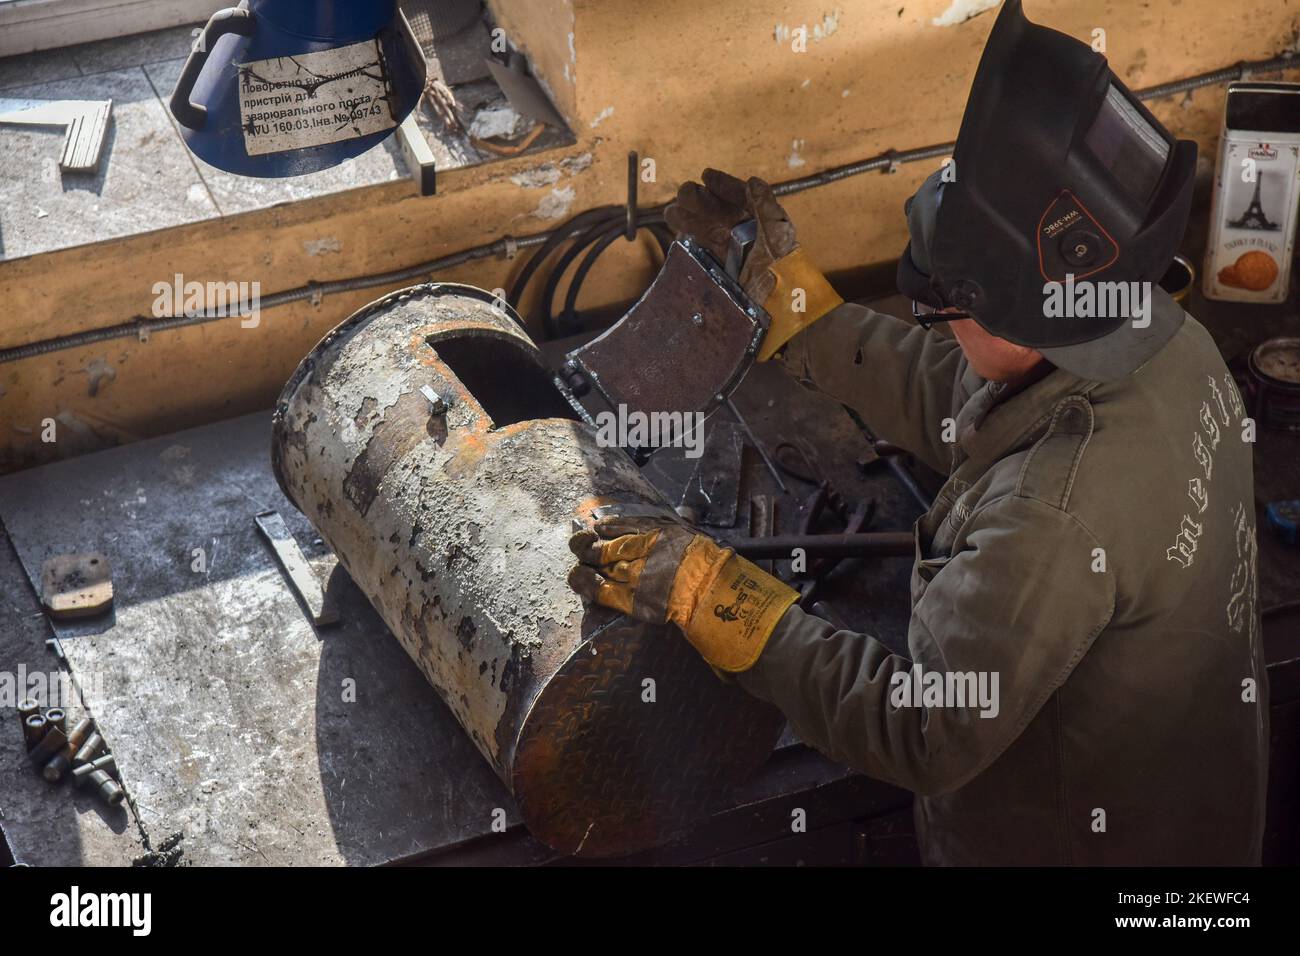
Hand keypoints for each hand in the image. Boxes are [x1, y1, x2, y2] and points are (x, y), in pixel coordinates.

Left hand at [568, 505, 798, 671]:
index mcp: (657, 531)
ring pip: (599, 565)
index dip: (606, 527)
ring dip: (584, 563)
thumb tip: (688, 511)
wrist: (714, 591)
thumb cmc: (711, 563)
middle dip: (587, 544)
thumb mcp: (696, 535)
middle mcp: (641, 548)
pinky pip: (602, 590)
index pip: (622, 525)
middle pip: (605, 544)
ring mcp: (634, 574)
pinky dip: (586, 585)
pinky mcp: (631, 598)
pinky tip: (576, 579)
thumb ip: (683, 524)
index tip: (597, 527)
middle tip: (578, 543)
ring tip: (576, 562)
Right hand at [665, 169, 841, 360]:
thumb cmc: (782, 269)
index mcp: (763, 223)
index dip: (724, 185)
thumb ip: (765, 206)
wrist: (778, 308)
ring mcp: (733, 255)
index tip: (706, 175)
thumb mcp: (778, 233)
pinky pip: (703, 252)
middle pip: (719, 212)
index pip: (741, 198)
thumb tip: (752, 180)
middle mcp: (748, 236)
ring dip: (688, 219)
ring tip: (671, 212)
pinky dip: (690, 241)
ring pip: (707, 230)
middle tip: (683, 192)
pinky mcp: (722, 273)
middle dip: (700, 200)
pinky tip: (678, 234)